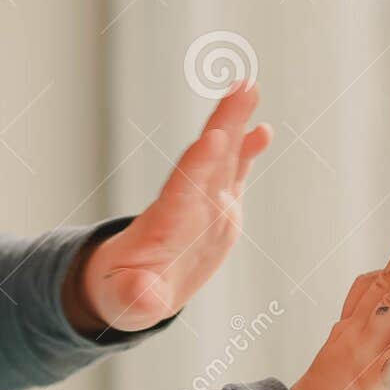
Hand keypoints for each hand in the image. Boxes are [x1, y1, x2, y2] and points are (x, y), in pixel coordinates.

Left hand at [73, 82, 272, 332]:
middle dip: (223, 122)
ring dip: (235, 121)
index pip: (183, 190)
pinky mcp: (218, 206)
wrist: (133, 287)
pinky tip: (264, 128)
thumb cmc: (125, 295)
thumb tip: (144, 297)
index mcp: (165, 227)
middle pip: (206, 158)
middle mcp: (186, 205)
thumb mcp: (126, 304)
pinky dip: (247, 150)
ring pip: (222, 155)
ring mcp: (203, 202)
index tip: (214, 135)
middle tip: (241, 87)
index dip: (199, 164)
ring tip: (250, 86)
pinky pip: (234, 172)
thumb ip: (136, 298)